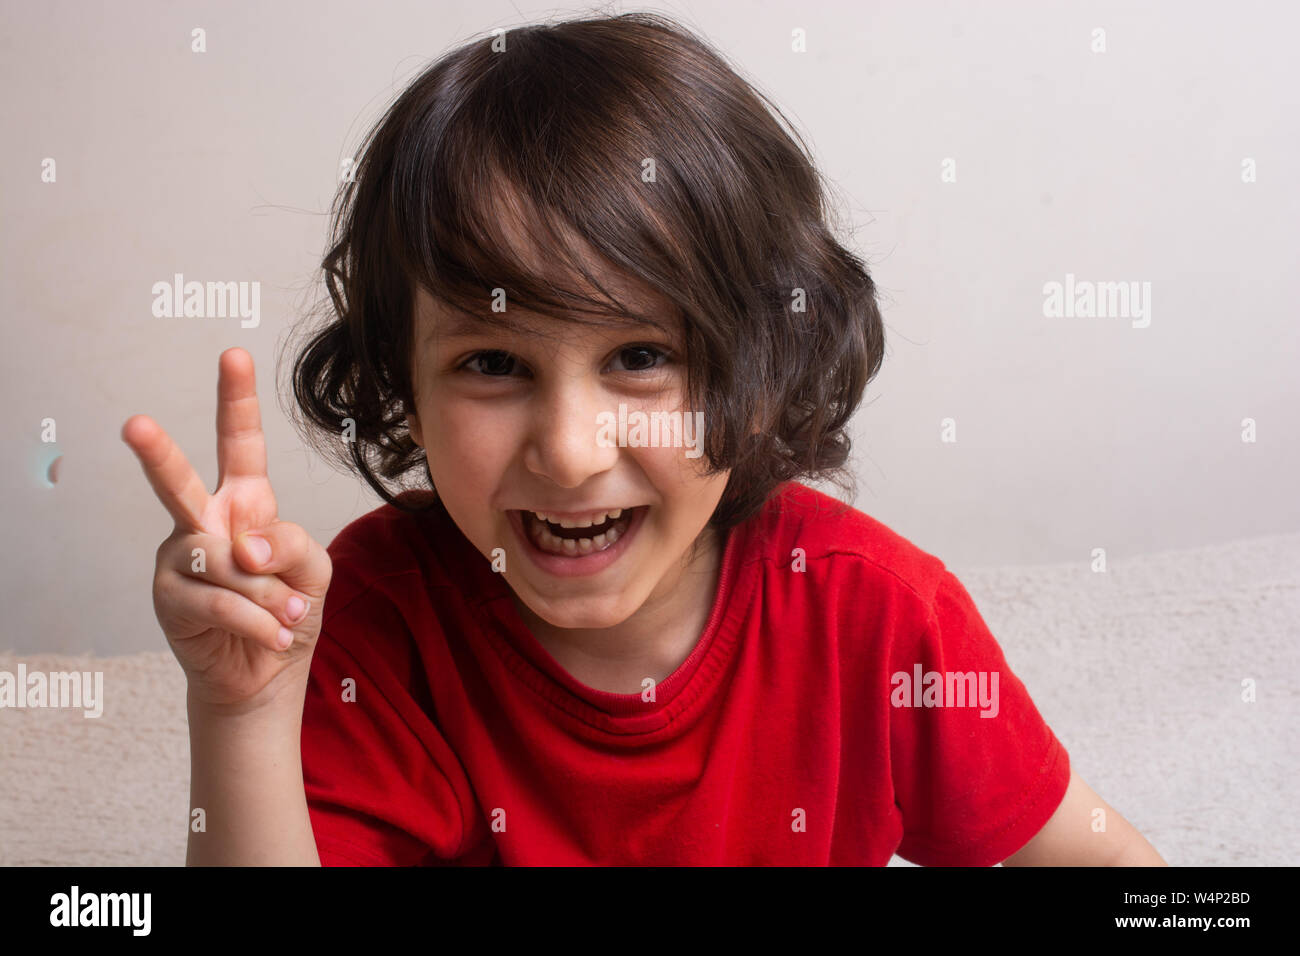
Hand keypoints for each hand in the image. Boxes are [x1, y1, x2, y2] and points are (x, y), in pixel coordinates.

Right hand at [121, 347, 332, 711]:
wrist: (266, 670)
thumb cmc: (288, 608)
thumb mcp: (313, 569)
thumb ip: (288, 544)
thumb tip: (240, 547)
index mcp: (245, 501)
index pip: (240, 443)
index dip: (237, 399)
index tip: (234, 354)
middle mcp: (203, 520)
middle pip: (178, 481)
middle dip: (155, 453)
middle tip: (134, 425)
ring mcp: (180, 557)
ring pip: (226, 561)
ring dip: (270, 594)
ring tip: (287, 615)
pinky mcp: (169, 597)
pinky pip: (220, 601)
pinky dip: (258, 621)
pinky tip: (272, 635)